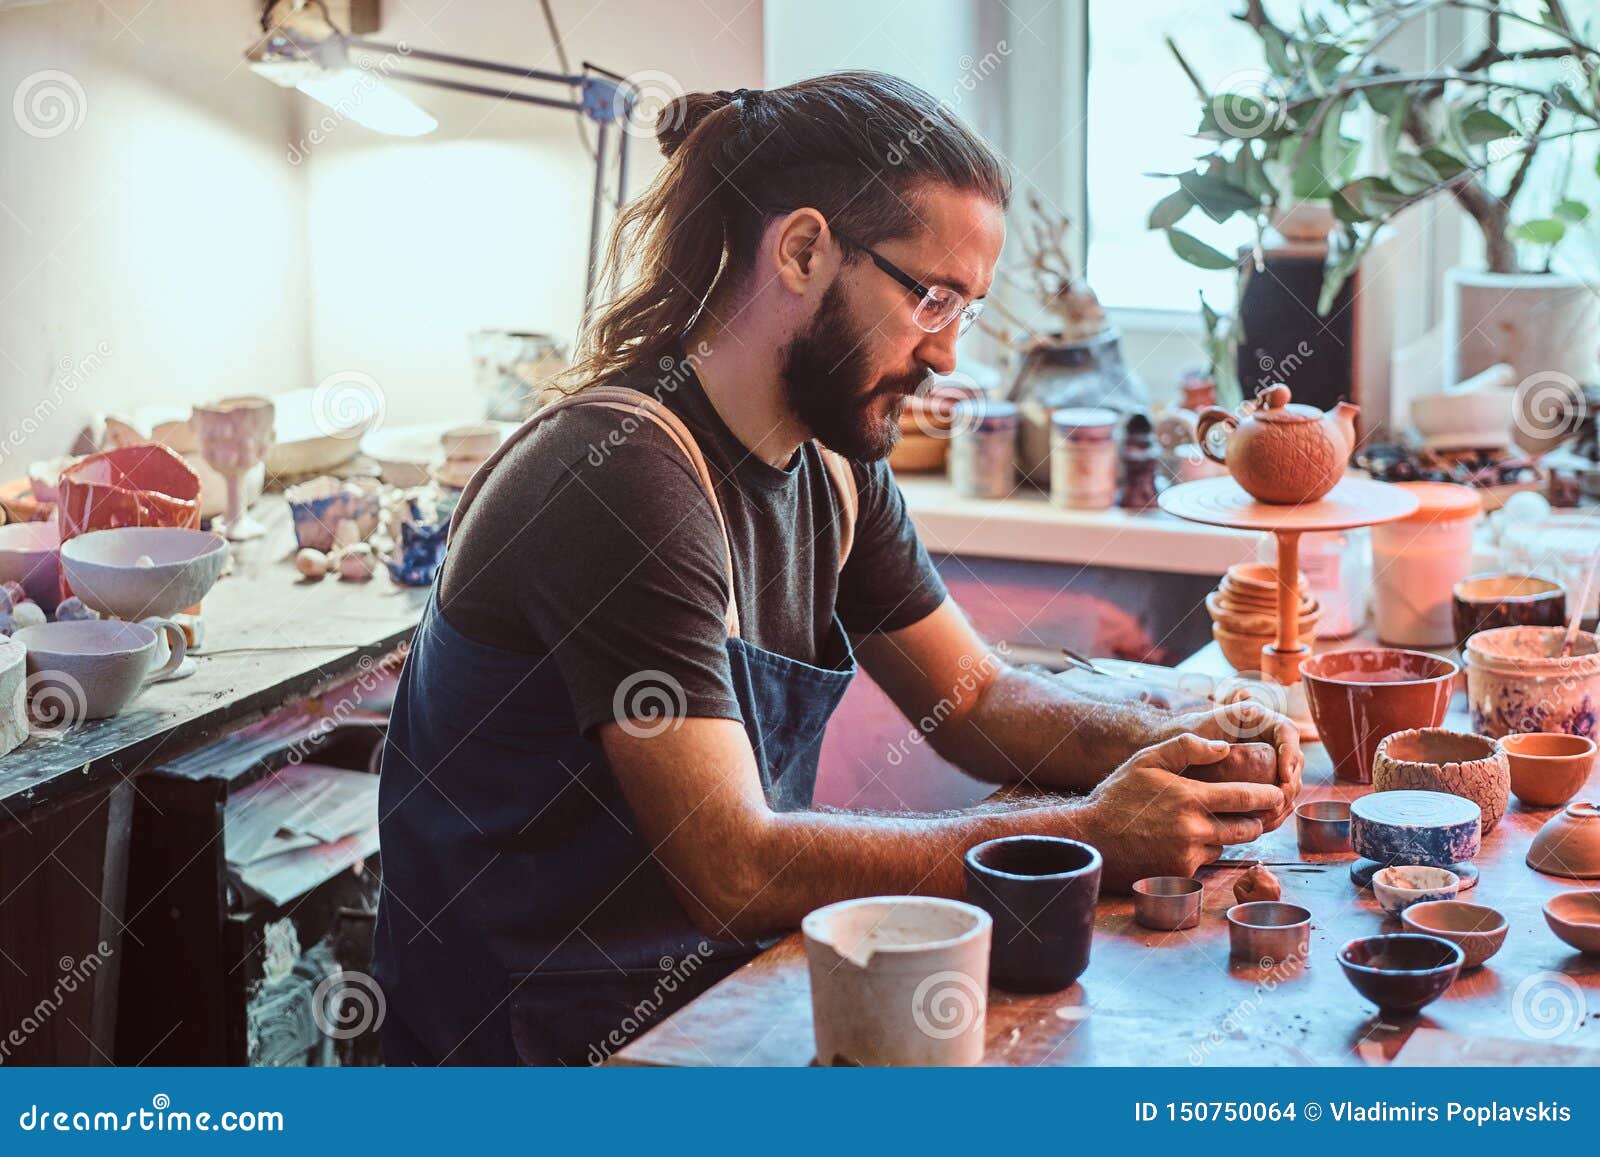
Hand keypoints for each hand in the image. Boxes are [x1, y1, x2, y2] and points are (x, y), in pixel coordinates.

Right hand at [1079, 733, 1284, 891]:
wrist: (1091, 838)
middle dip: (1256, 819)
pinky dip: (1202, 851)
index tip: (1279, 793)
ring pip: (1227, 845)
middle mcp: (1194, 829)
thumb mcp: (1146, 760)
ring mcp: (1188, 855)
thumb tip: (1224, 747)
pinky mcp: (1181, 874)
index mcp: (1190, 797)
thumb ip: (1186, 747)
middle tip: (1254, 811)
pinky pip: (1205, 862)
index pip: (1247, 798)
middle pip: (1248, 828)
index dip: (1269, 795)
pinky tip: (1183, 840)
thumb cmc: (1117, 796)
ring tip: (1211, 822)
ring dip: (1227, 835)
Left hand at [1163, 700, 1302, 829]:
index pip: (1286, 730)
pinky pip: (1276, 794)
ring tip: (1271, 817)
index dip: (1291, 753)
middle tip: (1279, 803)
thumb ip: (1201, 739)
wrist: (1164, 749)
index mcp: (1253, 718)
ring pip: (1289, 780)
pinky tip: (1264, 824)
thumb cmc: (1174, 738)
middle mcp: (1264, 737)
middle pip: (1294, 759)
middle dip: (1290, 782)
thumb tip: (1223, 748)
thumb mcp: (1187, 735)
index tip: (1283, 776)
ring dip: (1285, 799)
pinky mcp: (1259, 779)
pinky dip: (1274, 809)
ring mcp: (1264, 759)